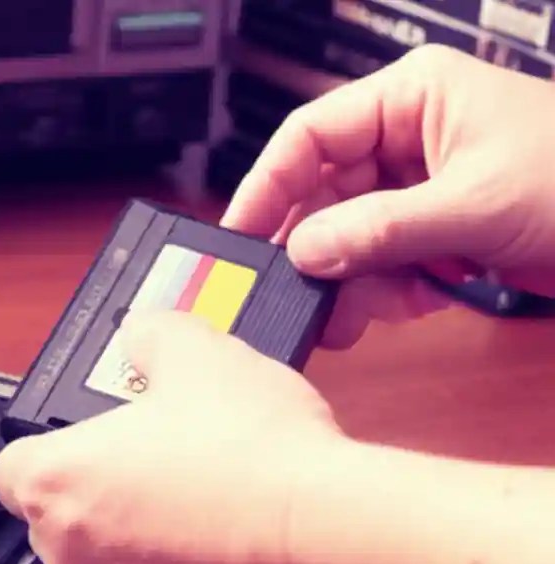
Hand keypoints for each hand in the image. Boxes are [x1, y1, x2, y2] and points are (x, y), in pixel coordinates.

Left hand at [0, 310, 344, 563]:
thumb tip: (144, 334)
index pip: (15, 470)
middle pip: (68, 529)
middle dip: (113, 505)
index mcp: (55, 487)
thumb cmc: (260, 459)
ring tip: (220, 519)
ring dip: (154, 559)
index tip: (99, 445)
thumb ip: (154, 337)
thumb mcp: (202, 356)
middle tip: (174, 474)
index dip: (58, 450)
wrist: (336, 548)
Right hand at [222, 44, 554, 347]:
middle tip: (294, 294)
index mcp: (411, 97)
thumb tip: (304, 250)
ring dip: (352, 278)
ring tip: (352, 315)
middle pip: (326, 193)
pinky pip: (387, 258)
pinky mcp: (443, 227)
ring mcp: (425, 184)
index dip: (267, 186)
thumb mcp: (473, 205)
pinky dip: (387, 288)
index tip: (240, 235)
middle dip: (316, 248)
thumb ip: (378, 230)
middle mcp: (410, 136)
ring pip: (352, 234)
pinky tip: (403, 304)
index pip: (310, 136)